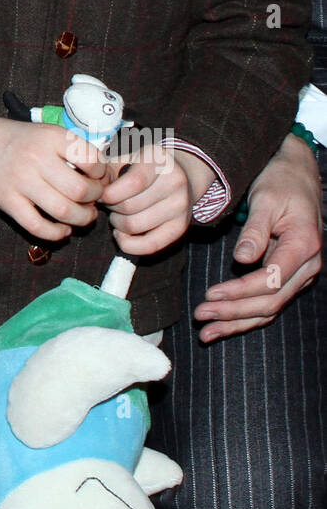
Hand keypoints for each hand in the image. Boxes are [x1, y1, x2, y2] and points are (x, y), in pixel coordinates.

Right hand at [0, 115, 104, 240]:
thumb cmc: (17, 139)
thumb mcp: (46, 133)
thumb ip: (72, 150)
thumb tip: (106, 176)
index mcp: (51, 137)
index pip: (92, 161)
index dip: (103, 175)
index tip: (100, 179)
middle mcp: (37, 158)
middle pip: (81, 190)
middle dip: (95, 200)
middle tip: (93, 200)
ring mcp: (20, 181)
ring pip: (63, 210)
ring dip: (81, 219)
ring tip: (84, 216)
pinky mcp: (7, 201)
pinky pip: (38, 226)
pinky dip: (56, 233)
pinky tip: (63, 230)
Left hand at [102, 148, 211, 254]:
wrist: (180, 175)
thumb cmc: (143, 168)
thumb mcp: (126, 159)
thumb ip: (106, 170)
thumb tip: (91, 189)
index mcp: (159, 161)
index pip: (133, 183)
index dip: (109, 194)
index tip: (101, 195)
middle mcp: (175, 182)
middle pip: (129, 206)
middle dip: (110, 207)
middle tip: (109, 204)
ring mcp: (180, 206)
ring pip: (134, 226)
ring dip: (117, 224)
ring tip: (117, 214)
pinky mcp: (180, 228)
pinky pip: (149, 246)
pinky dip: (128, 244)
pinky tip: (121, 233)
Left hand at [193, 133, 322, 341]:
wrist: (298, 176)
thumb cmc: (281, 182)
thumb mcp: (266, 198)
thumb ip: (255, 230)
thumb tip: (241, 259)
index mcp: (304, 245)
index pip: (271, 279)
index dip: (240, 291)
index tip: (210, 294)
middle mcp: (307, 266)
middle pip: (270, 301)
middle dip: (233, 312)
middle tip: (201, 316)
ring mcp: (299, 275)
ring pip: (269, 309)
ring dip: (237, 322)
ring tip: (206, 333)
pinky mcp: (288, 277)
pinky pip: (268, 303)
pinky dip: (244, 317)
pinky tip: (221, 326)